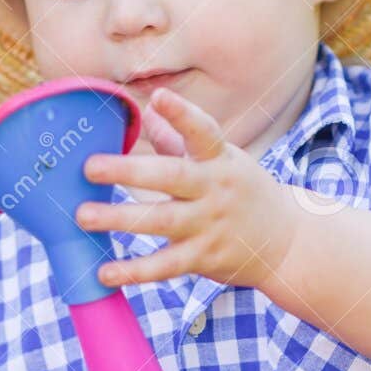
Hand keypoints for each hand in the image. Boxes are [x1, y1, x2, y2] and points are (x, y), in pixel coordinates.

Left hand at [76, 87, 298, 290]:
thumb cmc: (244, 193)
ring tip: (84, 216)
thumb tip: (147, 108)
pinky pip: (165, 266)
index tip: (159, 97)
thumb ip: (180, 137)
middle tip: (90, 166)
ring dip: (120, 219)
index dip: (182, 114)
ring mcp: (209, 225)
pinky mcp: (203, 258)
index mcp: (220, 159)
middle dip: (130, 171)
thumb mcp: (223, 160)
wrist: (286, 243)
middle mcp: (215, 190)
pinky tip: (105, 272)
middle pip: (172, 176)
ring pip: (162, 221)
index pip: (204, 131)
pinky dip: (135, 272)